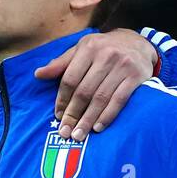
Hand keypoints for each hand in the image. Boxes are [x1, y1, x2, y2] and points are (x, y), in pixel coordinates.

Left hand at [35, 29, 158, 139]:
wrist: (138, 43)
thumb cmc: (104, 49)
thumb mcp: (82, 49)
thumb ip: (61, 63)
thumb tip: (38, 75)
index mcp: (88, 47)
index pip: (70, 78)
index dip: (62, 99)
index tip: (58, 116)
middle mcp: (106, 55)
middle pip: (84, 91)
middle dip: (73, 114)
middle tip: (66, 131)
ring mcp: (123, 66)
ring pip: (101, 98)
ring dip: (88, 119)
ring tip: (79, 134)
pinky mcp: (136, 76)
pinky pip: (119, 100)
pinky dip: (107, 116)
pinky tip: (98, 127)